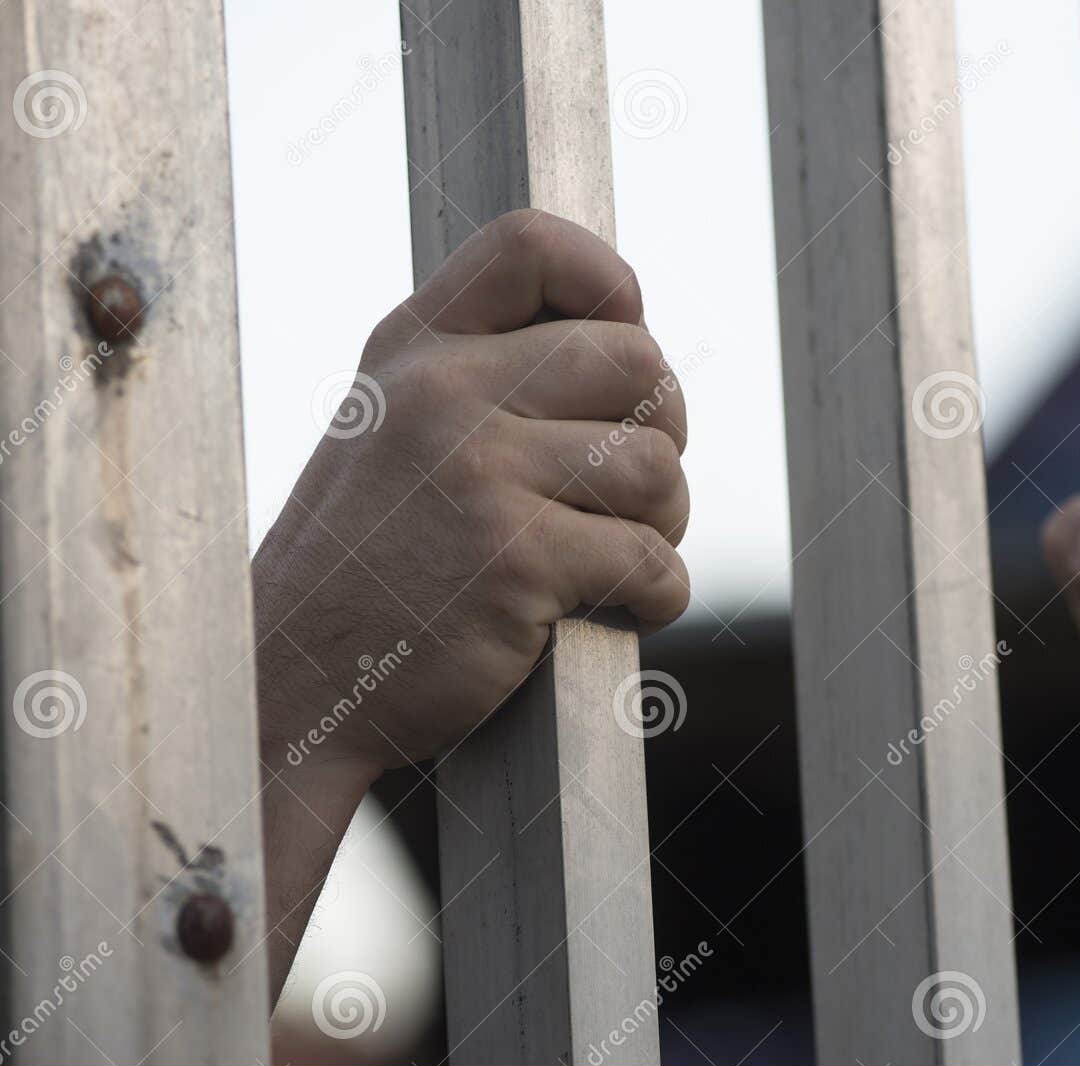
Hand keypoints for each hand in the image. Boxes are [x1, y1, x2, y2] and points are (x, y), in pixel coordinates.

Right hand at [252, 209, 690, 786]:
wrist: (296, 688)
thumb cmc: (371, 569)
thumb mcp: (393, 433)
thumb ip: (486, 375)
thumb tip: (635, 343)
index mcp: (413, 349)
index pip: (532, 243)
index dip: (610, 285)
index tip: (616, 363)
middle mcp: (441, 392)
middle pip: (639, 363)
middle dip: (663, 433)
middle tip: (628, 492)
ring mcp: (477, 473)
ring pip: (658, 467)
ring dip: (663, 525)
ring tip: (611, 557)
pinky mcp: (515, 560)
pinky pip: (652, 561)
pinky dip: (657, 597)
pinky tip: (615, 610)